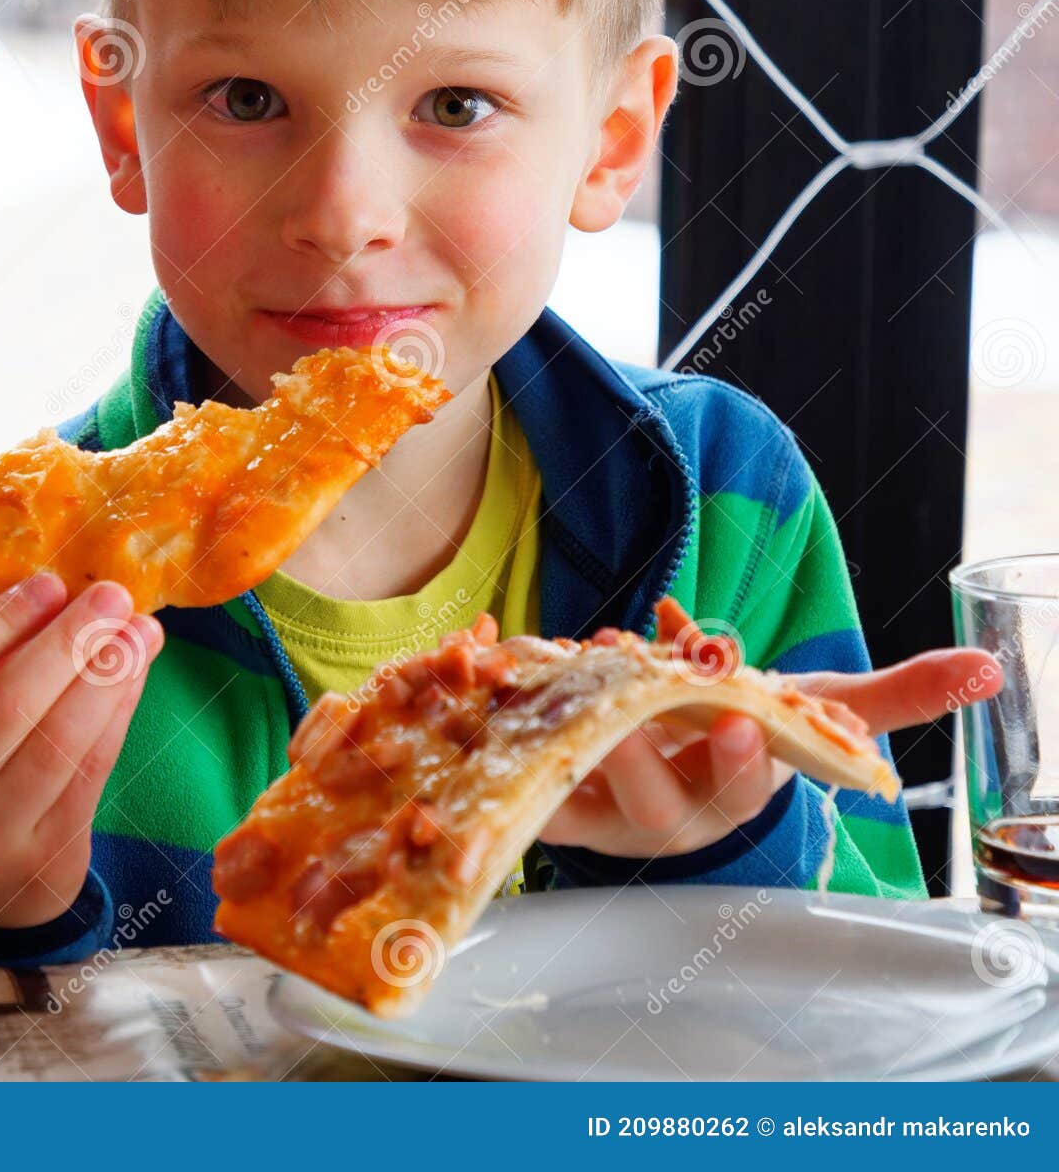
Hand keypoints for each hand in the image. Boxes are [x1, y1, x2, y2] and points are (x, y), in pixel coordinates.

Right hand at [0, 572, 163, 927]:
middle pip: (8, 704)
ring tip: (141, 633)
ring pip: (59, 741)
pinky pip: (90, 774)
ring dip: (108, 676)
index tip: (50, 582)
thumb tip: (61, 597)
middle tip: (114, 596)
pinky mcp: (42, 861)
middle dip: (69, 641)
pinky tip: (134, 678)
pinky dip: (117, 717)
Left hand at [538, 643, 1002, 858]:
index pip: (737, 794)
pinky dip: (495, 705)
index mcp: (724, 796)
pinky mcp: (538, 781)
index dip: (740, 766)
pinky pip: (508, 754)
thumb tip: (983, 668)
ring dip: (557, 734)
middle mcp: (655, 813)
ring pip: (568, 786)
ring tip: (550, 675)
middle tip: (630, 714)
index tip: (741, 724)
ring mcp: (591, 803)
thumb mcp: (811, 711)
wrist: (659, 749)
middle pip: (647, 806)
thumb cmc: (739, 731)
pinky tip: (484, 654)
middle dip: (641, 762)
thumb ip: (892, 696)